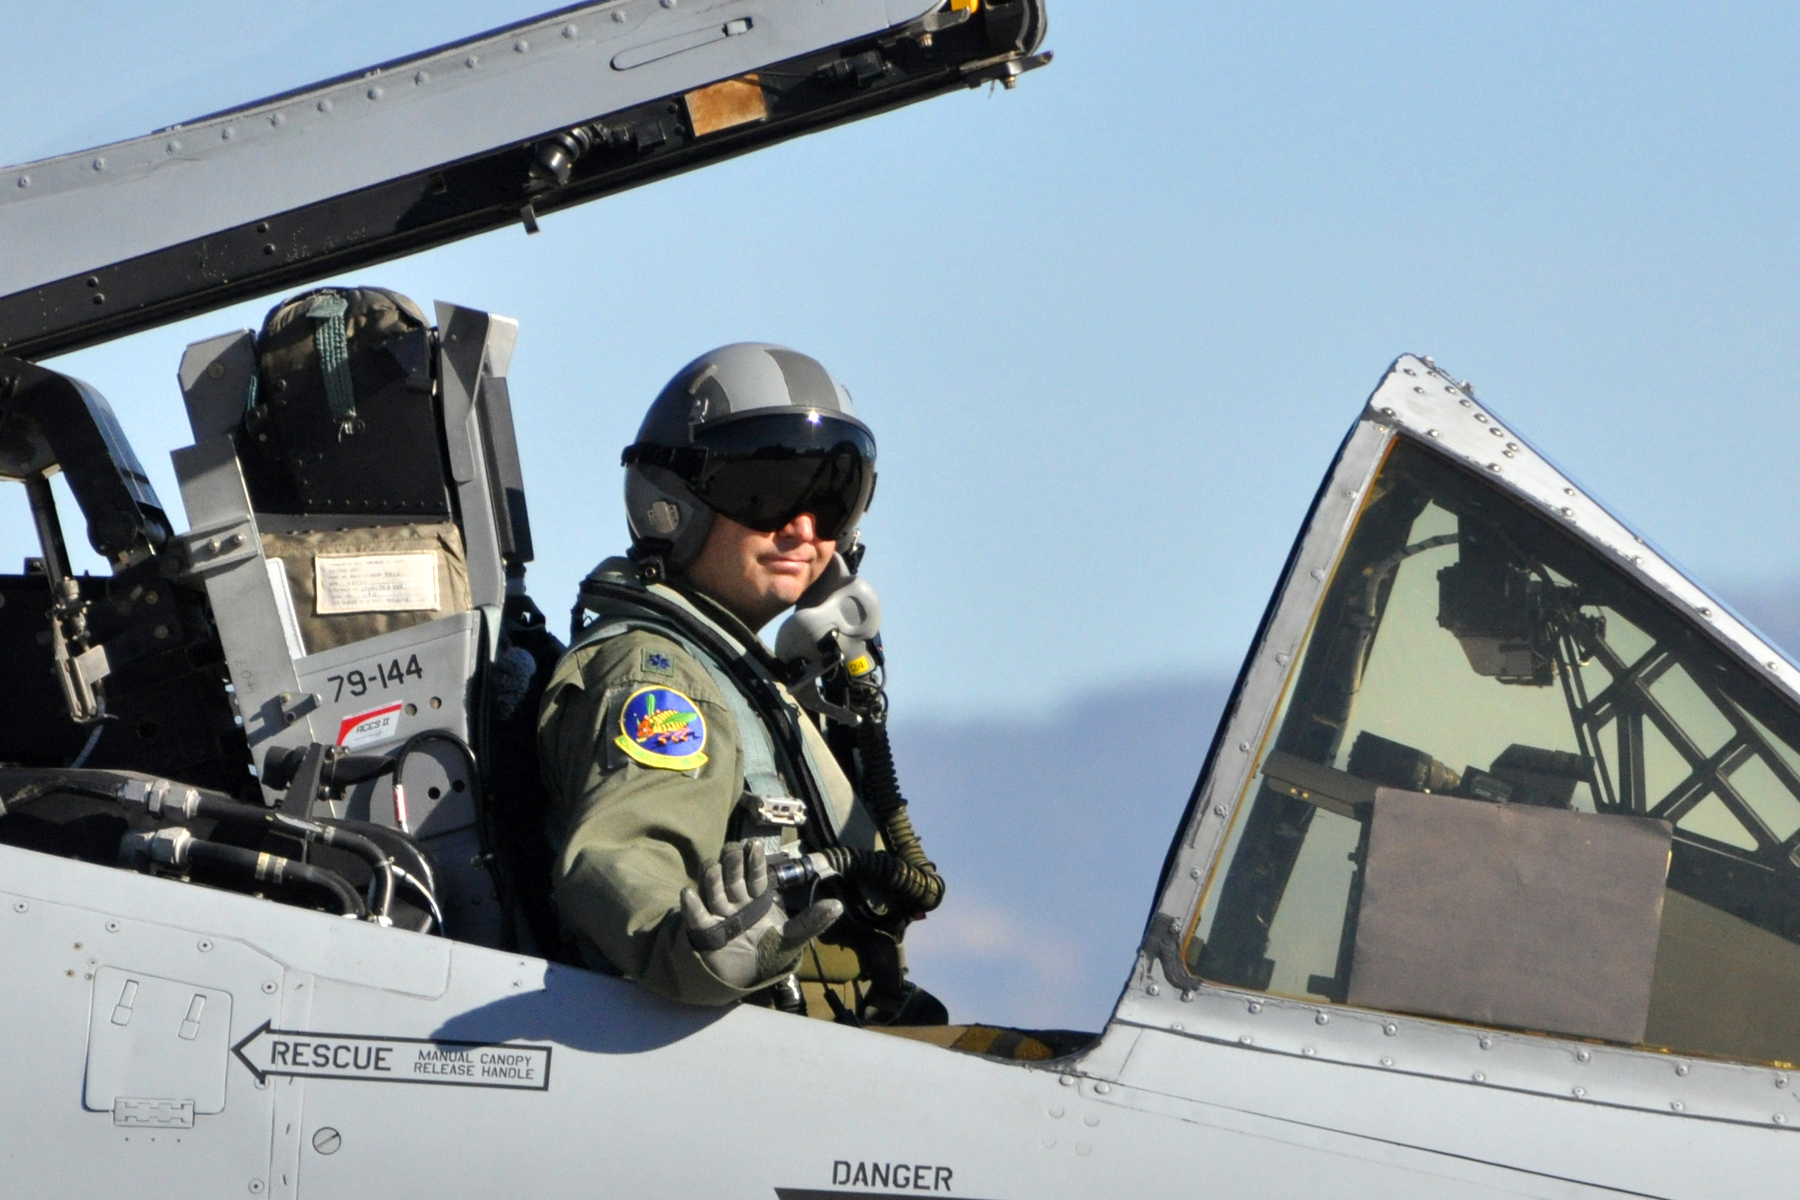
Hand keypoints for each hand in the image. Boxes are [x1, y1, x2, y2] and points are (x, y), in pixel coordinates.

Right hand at [681, 841, 841, 989]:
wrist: (746, 977)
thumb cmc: (769, 952)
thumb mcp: (792, 938)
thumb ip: (812, 922)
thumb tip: (838, 905)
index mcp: (757, 899)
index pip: (755, 875)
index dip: (754, 861)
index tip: (754, 844)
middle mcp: (736, 901)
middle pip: (732, 877)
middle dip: (732, 863)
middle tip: (734, 850)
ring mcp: (718, 913)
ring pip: (713, 890)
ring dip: (712, 879)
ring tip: (713, 868)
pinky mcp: (703, 930)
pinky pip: (696, 916)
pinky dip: (691, 905)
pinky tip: (688, 893)